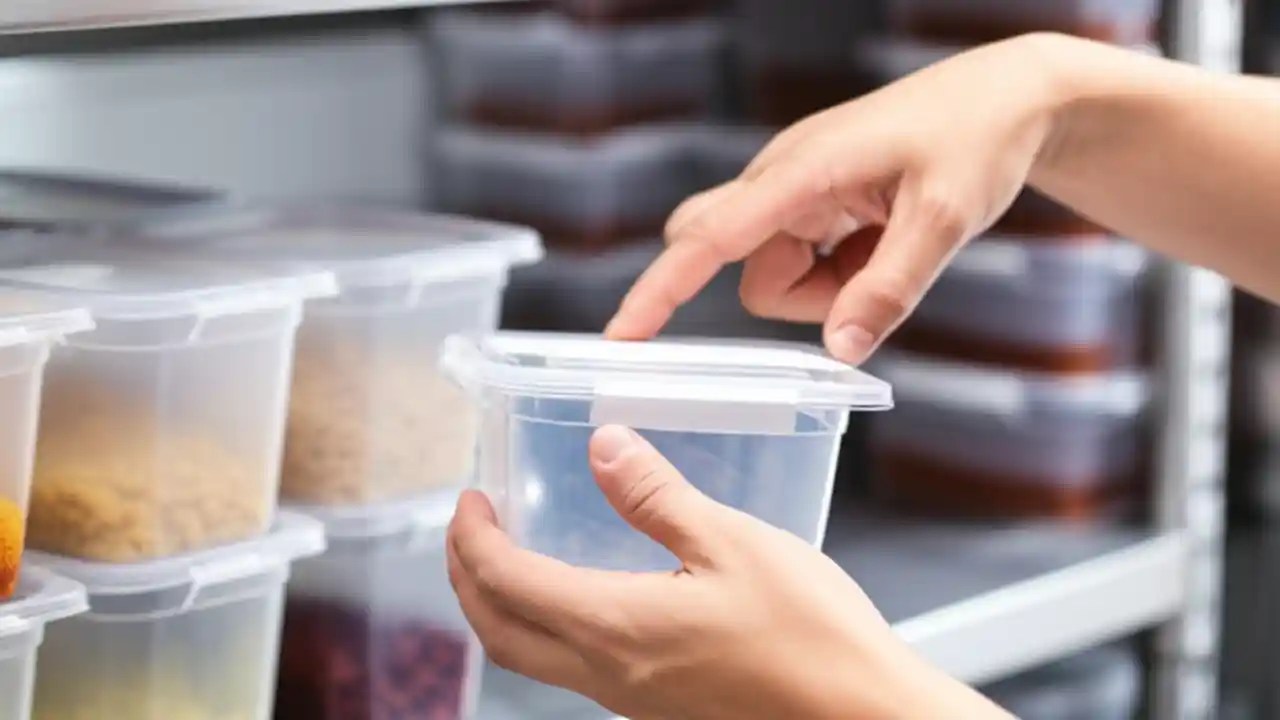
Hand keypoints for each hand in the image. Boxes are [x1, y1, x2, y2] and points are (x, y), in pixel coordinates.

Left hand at [448, 426, 1009, 719]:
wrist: (859, 715)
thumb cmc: (810, 634)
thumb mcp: (732, 542)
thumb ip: (656, 495)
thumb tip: (603, 447)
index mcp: (615, 627)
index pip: (506, 582)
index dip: (472, 538)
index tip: (469, 498)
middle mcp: (608, 674)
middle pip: (498, 632)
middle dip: (466, 578)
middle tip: (468, 527)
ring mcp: (630, 700)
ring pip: (530, 656)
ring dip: (501, 605)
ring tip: (508, 555)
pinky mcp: (657, 707)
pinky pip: (571, 670)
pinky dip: (545, 626)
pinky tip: (577, 595)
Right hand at [605, 34, 1067, 363]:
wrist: (1009, 98)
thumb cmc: (976, 139)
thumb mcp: (945, 217)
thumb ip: (889, 288)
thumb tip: (839, 352)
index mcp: (800, 170)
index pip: (708, 236)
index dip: (661, 289)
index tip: (622, 336)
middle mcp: (780, 178)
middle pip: (728, 258)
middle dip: (787, 290)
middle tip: (866, 269)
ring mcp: (794, 191)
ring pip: (774, 274)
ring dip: (828, 288)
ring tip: (893, 247)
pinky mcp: (812, 204)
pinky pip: (802, 263)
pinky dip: (839, 273)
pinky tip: (884, 238)